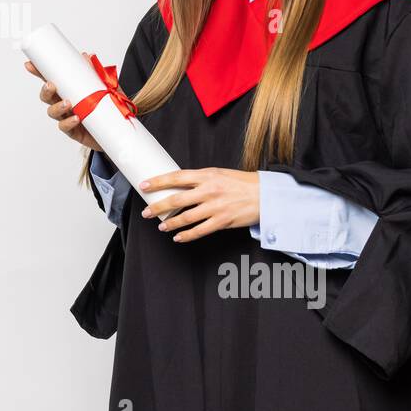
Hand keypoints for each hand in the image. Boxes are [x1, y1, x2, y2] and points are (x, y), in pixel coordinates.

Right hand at [24, 57, 102, 153]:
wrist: (119, 129)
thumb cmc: (109, 107)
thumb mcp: (105, 86)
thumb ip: (95, 72)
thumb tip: (86, 56)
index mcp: (69, 90)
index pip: (50, 79)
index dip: (38, 72)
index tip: (30, 65)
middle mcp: (65, 103)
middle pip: (46, 96)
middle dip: (45, 90)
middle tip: (51, 85)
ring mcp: (67, 117)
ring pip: (52, 112)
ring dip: (57, 107)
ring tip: (68, 103)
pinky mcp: (74, 131)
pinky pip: (65, 127)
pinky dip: (68, 122)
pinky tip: (76, 118)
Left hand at [138, 168, 260, 242]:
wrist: (266, 194)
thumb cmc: (242, 183)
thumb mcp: (219, 174)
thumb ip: (201, 179)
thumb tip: (179, 185)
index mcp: (207, 175)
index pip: (176, 177)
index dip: (158, 181)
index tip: (144, 185)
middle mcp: (209, 190)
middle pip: (176, 200)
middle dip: (158, 207)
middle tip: (146, 212)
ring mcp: (216, 207)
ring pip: (186, 218)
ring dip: (170, 223)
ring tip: (161, 225)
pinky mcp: (222, 221)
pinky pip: (200, 231)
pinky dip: (186, 235)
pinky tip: (178, 237)